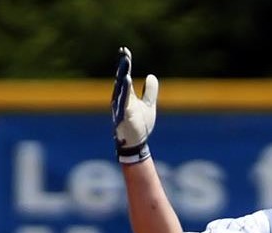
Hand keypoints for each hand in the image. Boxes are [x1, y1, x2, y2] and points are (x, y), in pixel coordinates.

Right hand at [111, 46, 158, 160]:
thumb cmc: (140, 124)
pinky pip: (124, 104)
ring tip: (126, 67)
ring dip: (123, 79)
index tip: (124, 51)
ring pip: (121, 91)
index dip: (125, 64)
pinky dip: (125, 94)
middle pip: (122, 80)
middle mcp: (121, 99)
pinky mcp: (123, 117)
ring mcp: (121, 108)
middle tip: (124, 54)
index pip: (125, 76)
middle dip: (123, 68)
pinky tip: (127, 83)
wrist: (137, 143)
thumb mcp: (148, 105)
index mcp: (126, 95)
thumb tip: (151, 76)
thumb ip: (150, 92)